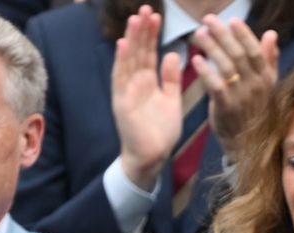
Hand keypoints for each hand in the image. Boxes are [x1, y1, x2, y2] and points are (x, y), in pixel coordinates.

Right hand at [112, 4, 182, 191]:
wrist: (152, 158)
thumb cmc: (161, 132)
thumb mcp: (171, 101)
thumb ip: (171, 79)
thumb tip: (172, 54)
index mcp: (148, 82)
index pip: (149, 53)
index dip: (152, 35)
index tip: (156, 16)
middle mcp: (135, 82)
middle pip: (138, 51)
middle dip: (142, 30)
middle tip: (146, 9)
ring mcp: (127, 91)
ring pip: (128, 60)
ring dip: (131, 40)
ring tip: (134, 19)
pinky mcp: (122, 102)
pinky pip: (121, 80)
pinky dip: (122, 62)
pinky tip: (123, 45)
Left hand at [192, 17, 277, 159]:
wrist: (247, 145)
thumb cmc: (254, 110)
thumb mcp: (266, 86)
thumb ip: (268, 60)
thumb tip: (271, 34)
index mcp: (266, 79)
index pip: (255, 52)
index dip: (244, 35)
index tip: (232, 20)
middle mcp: (256, 87)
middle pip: (238, 55)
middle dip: (222, 35)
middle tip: (207, 20)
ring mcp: (241, 98)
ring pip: (226, 67)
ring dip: (211, 48)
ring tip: (199, 34)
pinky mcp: (226, 109)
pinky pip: (215, 86)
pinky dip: (205, 72)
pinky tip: (196, 60)